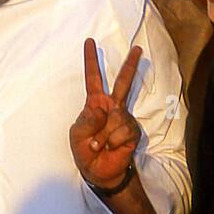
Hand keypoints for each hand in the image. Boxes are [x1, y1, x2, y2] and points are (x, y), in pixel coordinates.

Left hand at [69, 38, 143, 188]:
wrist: (99, 172)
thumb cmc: (85, 151)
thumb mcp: (76, 135)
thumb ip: (86, 121)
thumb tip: (102, 110)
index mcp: (95, 104)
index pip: (92, 78)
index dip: (90, 61)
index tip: (89, 42)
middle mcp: (112, 107)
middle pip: (123, 82)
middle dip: (131, 65)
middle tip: (137, 49)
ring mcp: (124, 118)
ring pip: (116, 117)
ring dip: (104, 136)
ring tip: (100, 145)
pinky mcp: (133, 131)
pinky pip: (123, 131)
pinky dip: (113, 141)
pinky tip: (112, 148)